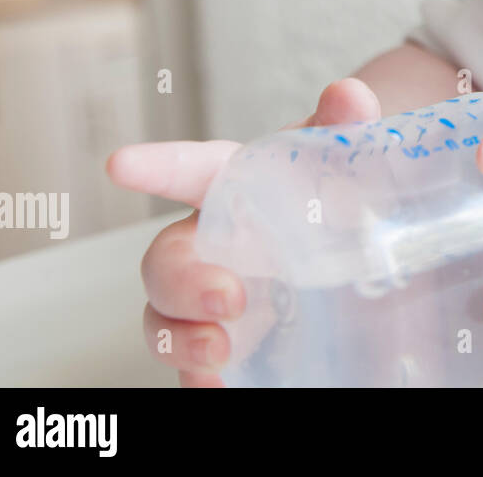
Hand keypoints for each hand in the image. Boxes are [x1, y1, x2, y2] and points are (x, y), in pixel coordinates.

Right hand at [105, 78, 381, 386]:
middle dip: (181, 280)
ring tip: (218, 352)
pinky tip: (222, 388)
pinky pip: (197, 372)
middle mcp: (211, 245)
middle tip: (226, 297)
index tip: (120, 164)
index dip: (157, 166)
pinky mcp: (230, 349)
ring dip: (179, 340)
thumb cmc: (332, 196)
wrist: (362, 254)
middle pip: (166, 261)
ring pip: (163, 322)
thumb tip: (350, 95)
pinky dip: (202, 383)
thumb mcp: (344, 161)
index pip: (190, 171)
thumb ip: (344, 127)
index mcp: (233, 186)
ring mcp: (212, 302)